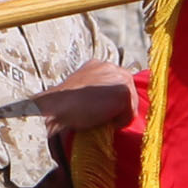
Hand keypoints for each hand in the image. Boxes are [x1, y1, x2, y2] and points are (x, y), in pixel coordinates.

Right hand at [25, 70, 139, 138]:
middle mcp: (111, 67)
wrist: (57, 106)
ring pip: (130, 103)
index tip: (102, 110)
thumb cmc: (64, 103)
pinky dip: (120, 122)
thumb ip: (96, 89)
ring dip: (118, 114)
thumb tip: (107, 103)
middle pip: (128, 92)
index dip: (112, 100)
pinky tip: (104, 120)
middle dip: (119, 106)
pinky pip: (130, 114)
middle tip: (102, 116)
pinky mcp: (124, 92)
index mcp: (99, 65)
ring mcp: (120, 78)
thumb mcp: (82, 89)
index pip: (117, 83)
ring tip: (101, 118)